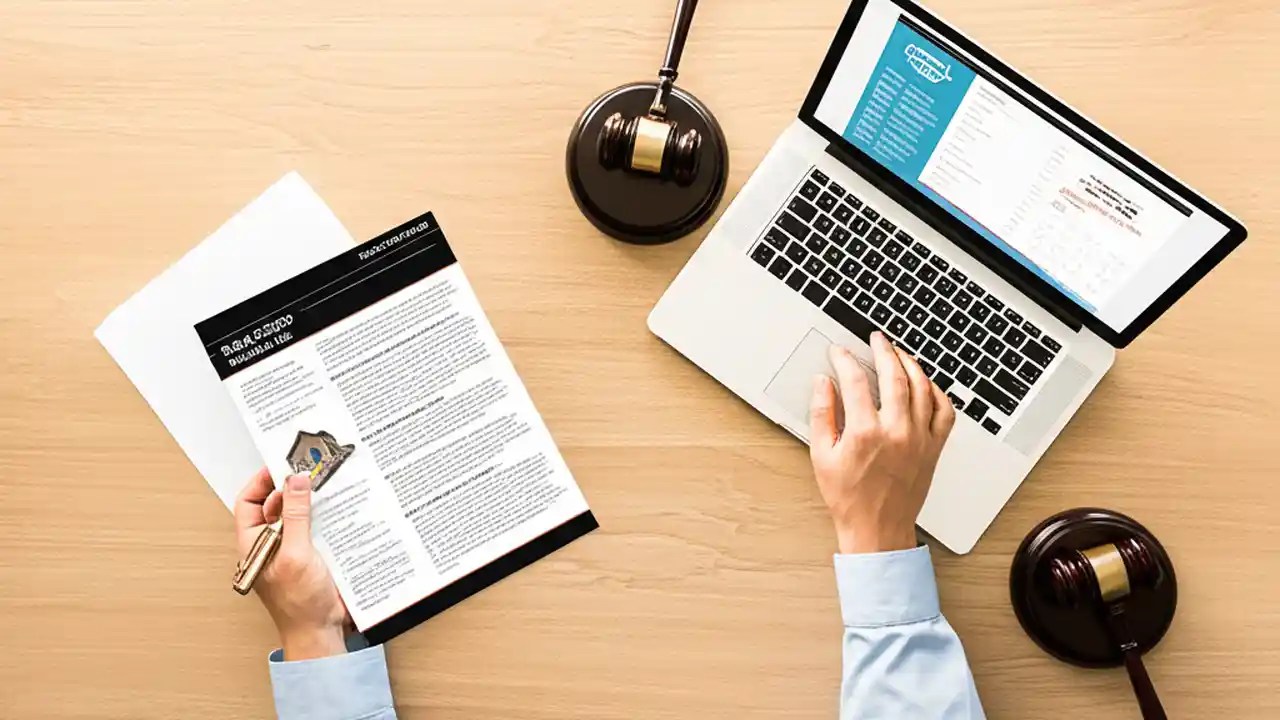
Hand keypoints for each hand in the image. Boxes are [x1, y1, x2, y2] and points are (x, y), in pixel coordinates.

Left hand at [234, 468, 350, 659]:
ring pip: (300, 515)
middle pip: (276, 505)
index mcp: (255, 543)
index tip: (280, 465)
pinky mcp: (314, 555)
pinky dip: (328, 516)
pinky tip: (340, 509)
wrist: (321, 632)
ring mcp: (293, 550)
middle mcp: (272, 544)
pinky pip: (318, 528)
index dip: (261, 482)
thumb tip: (296, 481)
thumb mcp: (295, 553)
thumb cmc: (298, 605)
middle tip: (310, 469)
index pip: (248, 503)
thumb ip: (296, 516)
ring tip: (327, 484)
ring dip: (312, 501)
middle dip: (292, 487)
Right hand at [809, 332, 955, 553]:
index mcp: (865, 433)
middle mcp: (896, 432)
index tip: (839, 353)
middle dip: (884, 350)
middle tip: (876, 339)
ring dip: (910, 364)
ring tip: (899, 354)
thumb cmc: (849, 498)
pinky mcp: (934, 448)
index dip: (845, 360)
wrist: (877, 529)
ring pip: (922, 388)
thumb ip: (822, 414)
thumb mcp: (821, 456)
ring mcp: (919, 439)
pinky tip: (927, 384)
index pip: (855, 381)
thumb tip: (823, 384)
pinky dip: (938, 392)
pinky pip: (945, 411)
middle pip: (894, 375)